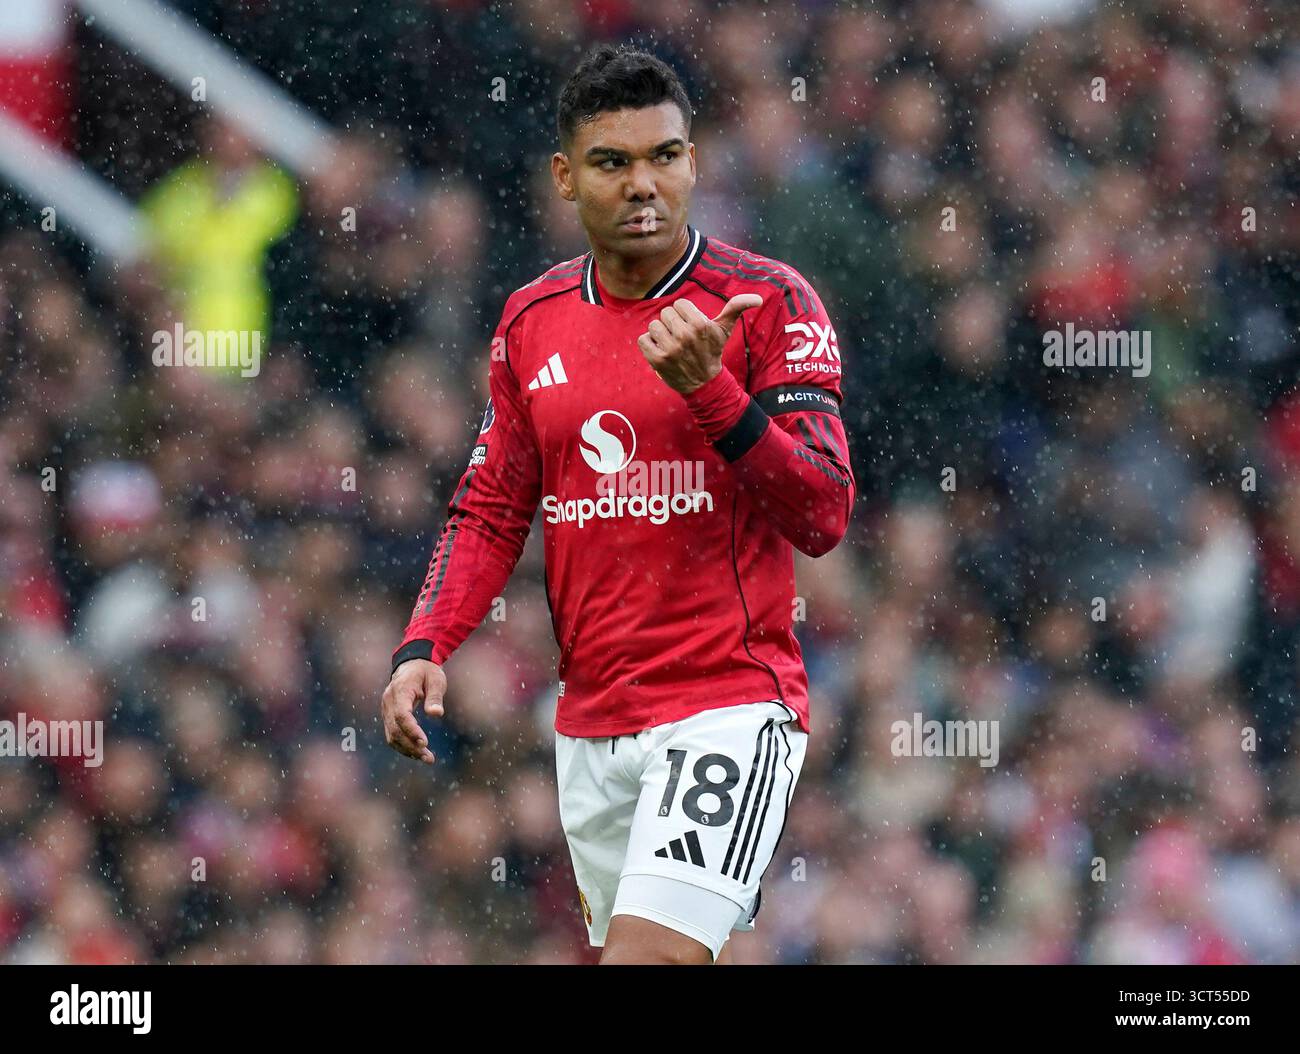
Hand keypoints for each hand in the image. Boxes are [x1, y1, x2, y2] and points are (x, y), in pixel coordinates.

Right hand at [381, 658, 446, 763]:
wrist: (412, 664)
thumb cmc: (427, 671)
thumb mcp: (436, 679)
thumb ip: (435, 696)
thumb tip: (436, 714)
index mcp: (399, 691)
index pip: (401, 715)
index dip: (412, 731)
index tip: (424, 743)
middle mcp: (388, 702)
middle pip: (395, 729)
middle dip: (411, 746)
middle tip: (429, 758)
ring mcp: (386, 710)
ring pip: (391, 735)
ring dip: (407, 749)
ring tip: (427, 758)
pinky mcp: (388, 716)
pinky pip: (392, 734)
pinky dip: (402, 745)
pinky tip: (417, 753)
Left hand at [638, 293, 762, 394]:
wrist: (704, 382)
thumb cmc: (712, 351)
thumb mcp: (725, 329)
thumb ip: (737, 308)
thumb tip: (758, 299)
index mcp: (700, 324)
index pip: (679, 304)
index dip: (684, 314)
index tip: (691, 326)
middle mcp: (685, 335)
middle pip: (666, 313)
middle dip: (673, 324)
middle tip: (682, 337)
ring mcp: (670, 348)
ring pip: (653, 325)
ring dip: (660, 334)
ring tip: (671, 344)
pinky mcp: (657, 360)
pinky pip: (642, 340)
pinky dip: (649, 345)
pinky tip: (661, 351)